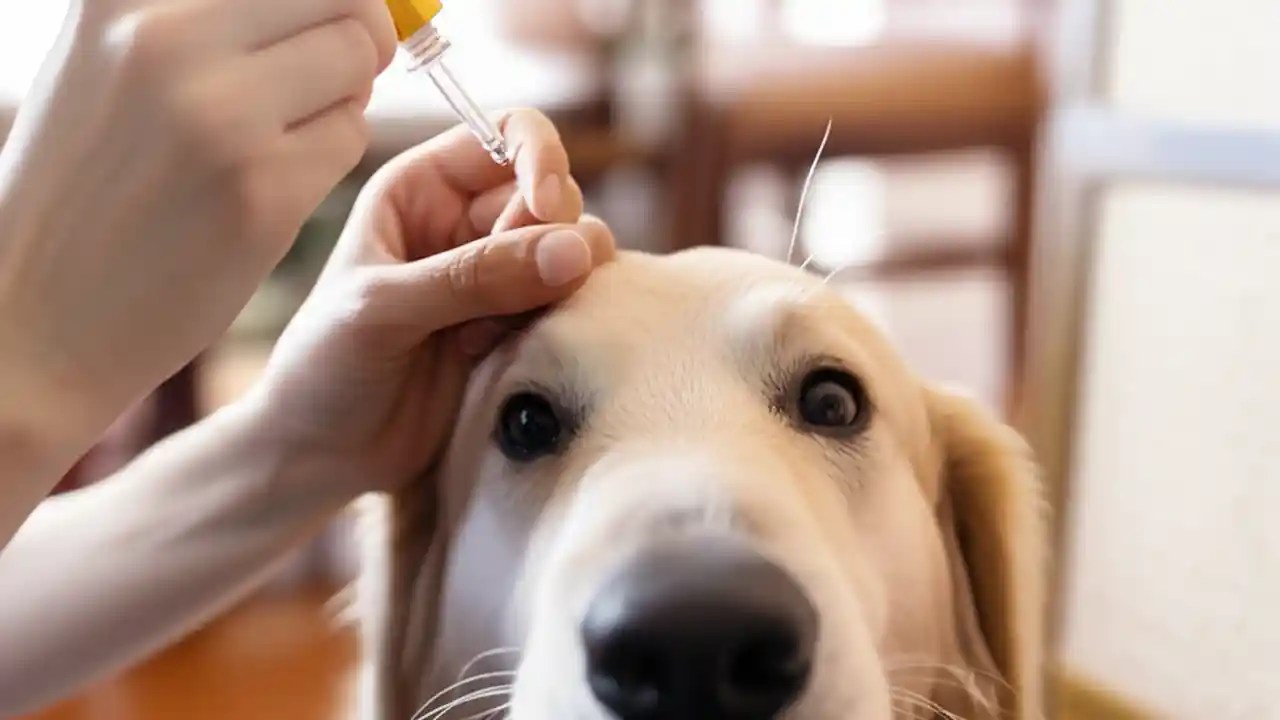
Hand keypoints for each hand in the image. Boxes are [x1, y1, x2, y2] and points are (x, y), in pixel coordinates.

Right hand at [0, 0, 396, 450]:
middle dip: (352, 38)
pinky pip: (351, 138)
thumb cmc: (89, 183)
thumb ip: (209, 11)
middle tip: (323, 80)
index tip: (308, 30)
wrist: (37, 319)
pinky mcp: (263, 191)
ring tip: (278, 137)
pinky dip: (328, 158)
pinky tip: (270, 186)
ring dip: (339, 99)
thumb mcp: (113, 58)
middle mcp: (166, 35)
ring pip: (356, 63)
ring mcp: (220, 114)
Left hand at [245, 110, 615, 494]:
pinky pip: (576, 304)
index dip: (541, 158)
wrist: (322, 455)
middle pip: (556, 195)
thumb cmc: (324, 369)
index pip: (510, 134)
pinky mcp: (523, 328)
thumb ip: (474, 276)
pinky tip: (501, 354)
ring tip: (482, 338)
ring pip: (577, 251)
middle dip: (545, 240)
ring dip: (553, 289)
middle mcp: (469, 222)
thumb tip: (576, 248)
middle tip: (493, 302)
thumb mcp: (383, 310)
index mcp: (422, 188)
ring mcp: (502, 277)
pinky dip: (560, 323)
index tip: (545, 205)